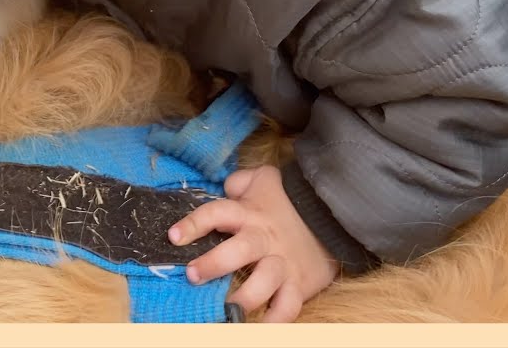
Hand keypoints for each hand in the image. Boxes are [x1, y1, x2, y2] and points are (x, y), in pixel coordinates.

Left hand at [168, 165, 338, 321]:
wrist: (333, 214)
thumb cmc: (288, 200)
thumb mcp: (264, 180)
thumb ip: (240, 183)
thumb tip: (225, 187)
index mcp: (249, 214)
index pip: (217, 213)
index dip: (194, 223)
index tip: (173, 237)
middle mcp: (263, 239)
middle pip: (239, 250)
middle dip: (214, 263)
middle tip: (193, 275)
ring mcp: (282, 263)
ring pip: (264, 281)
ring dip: (245, 297)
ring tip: (228, 309)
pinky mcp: (299, 284)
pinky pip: (288, 306)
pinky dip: (275, 321)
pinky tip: (259, 329)